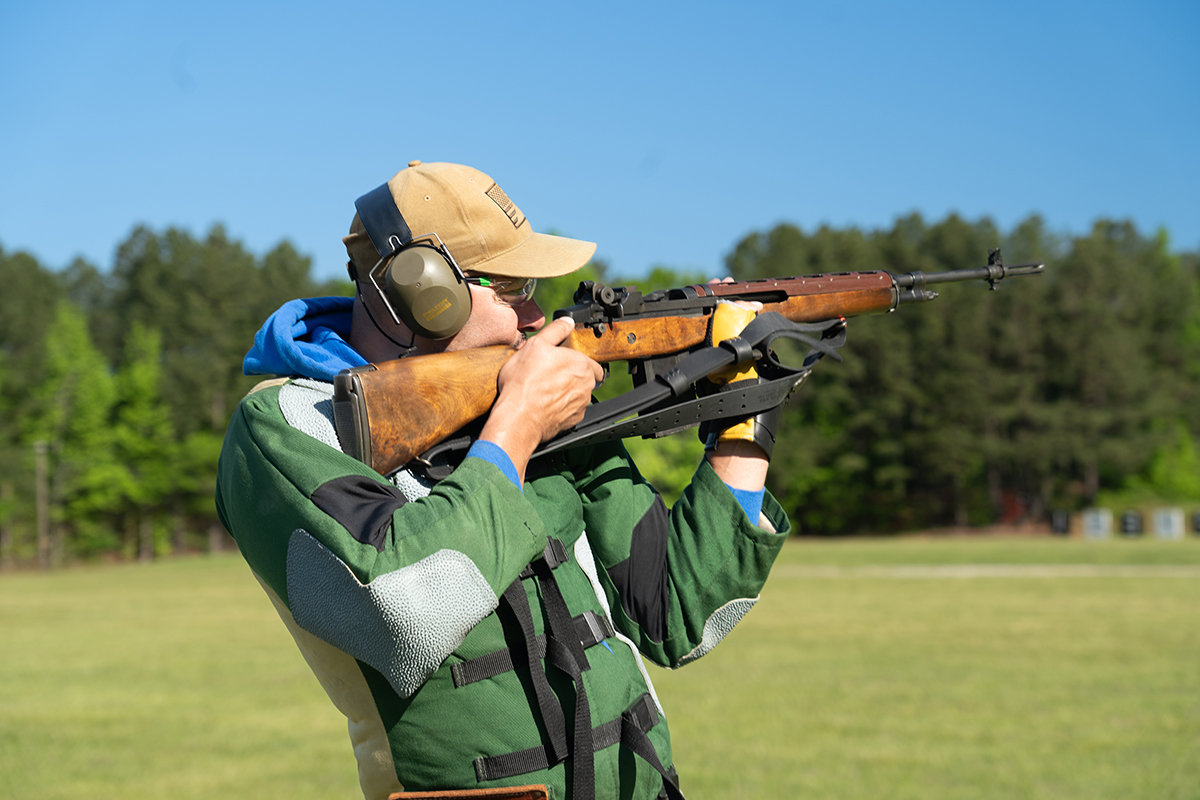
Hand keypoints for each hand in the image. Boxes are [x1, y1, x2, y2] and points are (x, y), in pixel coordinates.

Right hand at [481, 316, 603, 481]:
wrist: (518, 416)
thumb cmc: (525, 382)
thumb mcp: (536, 345)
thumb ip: (556, 330)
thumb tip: (567, 321)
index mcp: (582, 364)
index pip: (592, 362)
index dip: (576, 361)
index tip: (562, 363)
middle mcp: (586, 386)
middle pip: (586, 378)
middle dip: (572, 376)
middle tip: (550, 375)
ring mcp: (581, 405)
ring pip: (579, 395)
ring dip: (567, 392)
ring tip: (544, 390)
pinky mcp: (572, 421)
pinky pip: (570, 411)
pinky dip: (561, 408)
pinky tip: (545, 404)